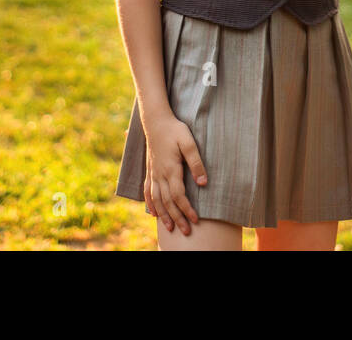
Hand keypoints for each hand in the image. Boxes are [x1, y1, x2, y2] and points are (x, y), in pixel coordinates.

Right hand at [142, 113, 207, 234]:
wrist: (156, 121)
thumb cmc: (175, 130)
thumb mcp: (189, 143)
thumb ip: (196, 163)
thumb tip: (203, 184)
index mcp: (171, 169)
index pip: (178, 195)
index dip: (187, 209)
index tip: (195, 220)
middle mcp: (160, 174)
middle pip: (168, 202)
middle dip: (177, 218)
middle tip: (186, 231)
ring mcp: (153, 173)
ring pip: (157, 199)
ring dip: (163, 215)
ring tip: (170, 228)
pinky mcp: (150, 170)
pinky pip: (148, 191)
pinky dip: (151, 204)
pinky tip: (154, 212)